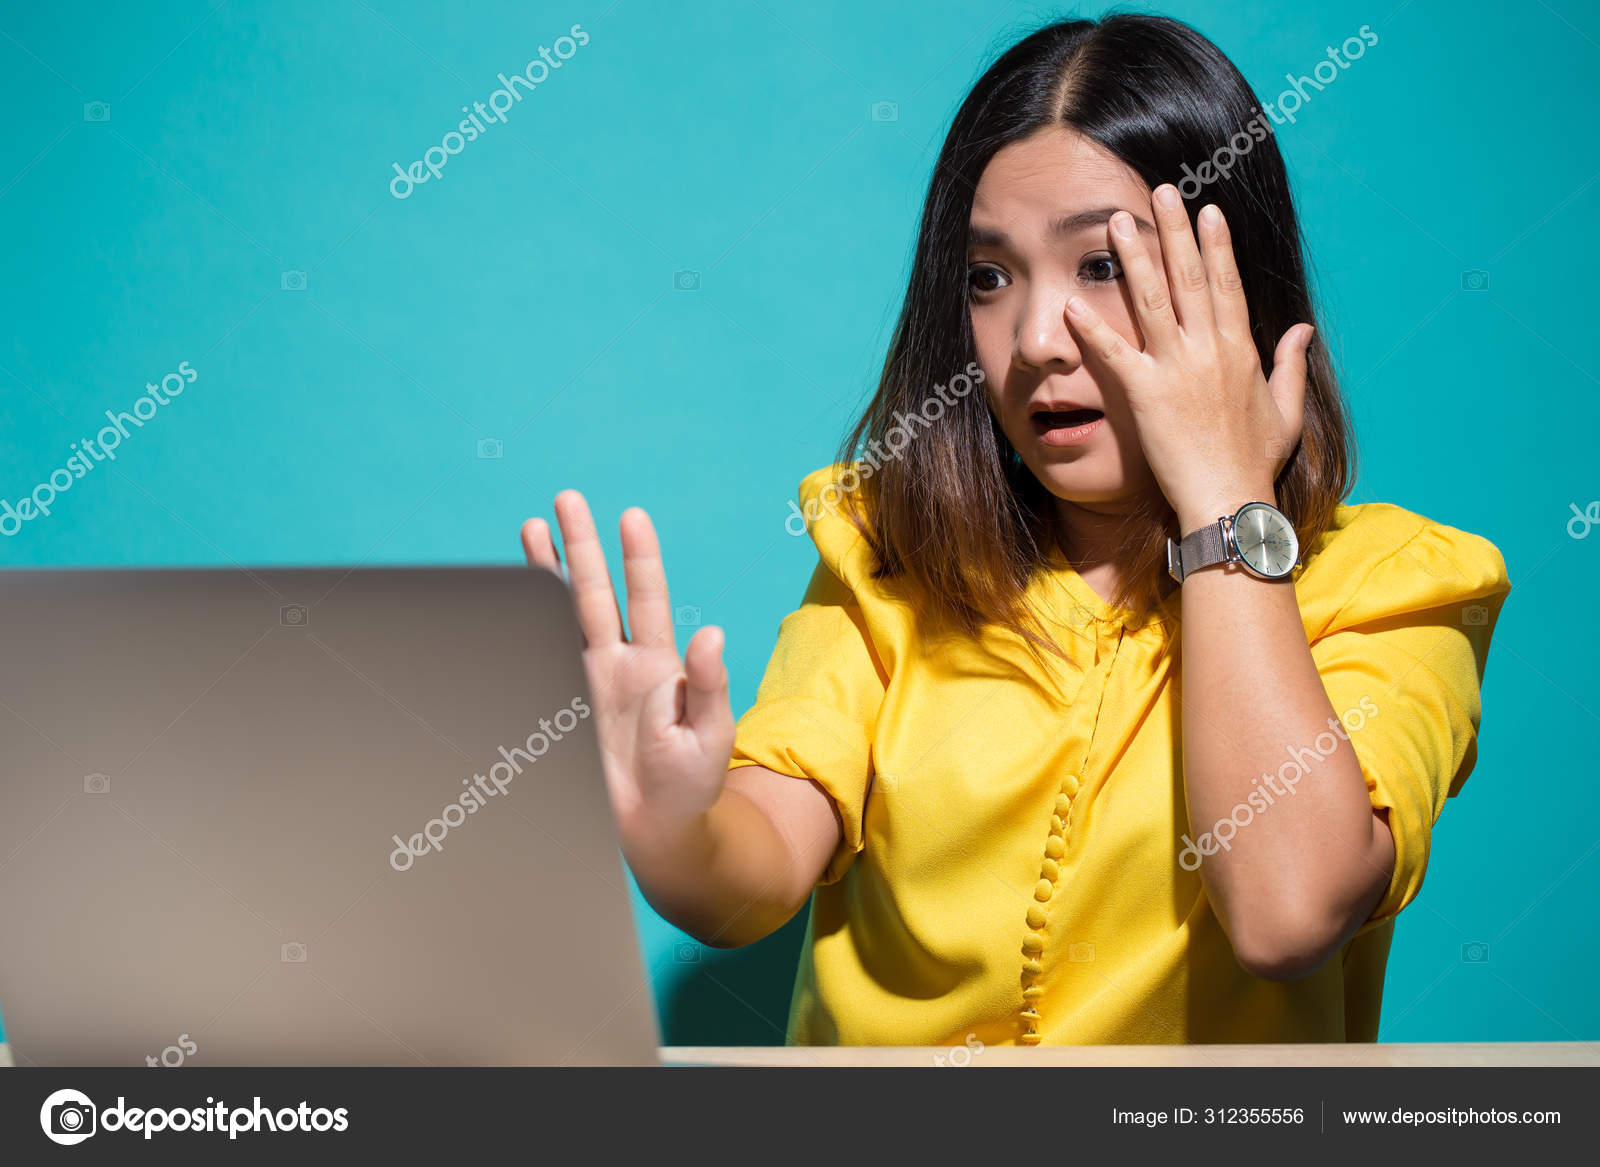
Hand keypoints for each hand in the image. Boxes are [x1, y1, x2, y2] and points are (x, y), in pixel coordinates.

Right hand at [521, 494, 734, 839]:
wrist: (657, 832)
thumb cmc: (693, 785)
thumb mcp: (713, 732)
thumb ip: (709, 685)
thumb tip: (712, 633)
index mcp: (660, 664)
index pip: (647, 598)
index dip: (639, 559)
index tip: (631, 516)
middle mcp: (620, 664)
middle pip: (595, 593)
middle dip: (582, 546)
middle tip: (567, 498)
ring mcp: (588, 683)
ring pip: (562, 617)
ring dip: (549, 573)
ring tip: (533, 527)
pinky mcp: (562, 708)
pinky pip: (541, 658)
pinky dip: (524, 627)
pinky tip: (510, 595)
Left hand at [1062, 183, 1314, 531]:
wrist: (1230, 499)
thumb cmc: (1254, 461)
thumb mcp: (1285, 409)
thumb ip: (1291, 364)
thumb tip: (1303, 329)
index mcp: (1240, 351)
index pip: (1226, 285)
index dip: (1216, 245)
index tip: (1207, 211)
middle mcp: (1209, 351)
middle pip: (1189, 279)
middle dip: (1174, 231)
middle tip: (1160, 192)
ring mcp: (1176, 370)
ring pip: (1152, 302)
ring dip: (1133, 259)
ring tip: (1116, 223)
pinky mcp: (1146, 395)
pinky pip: (1114, 354)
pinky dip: (1093, 328)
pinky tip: (1072, 303)